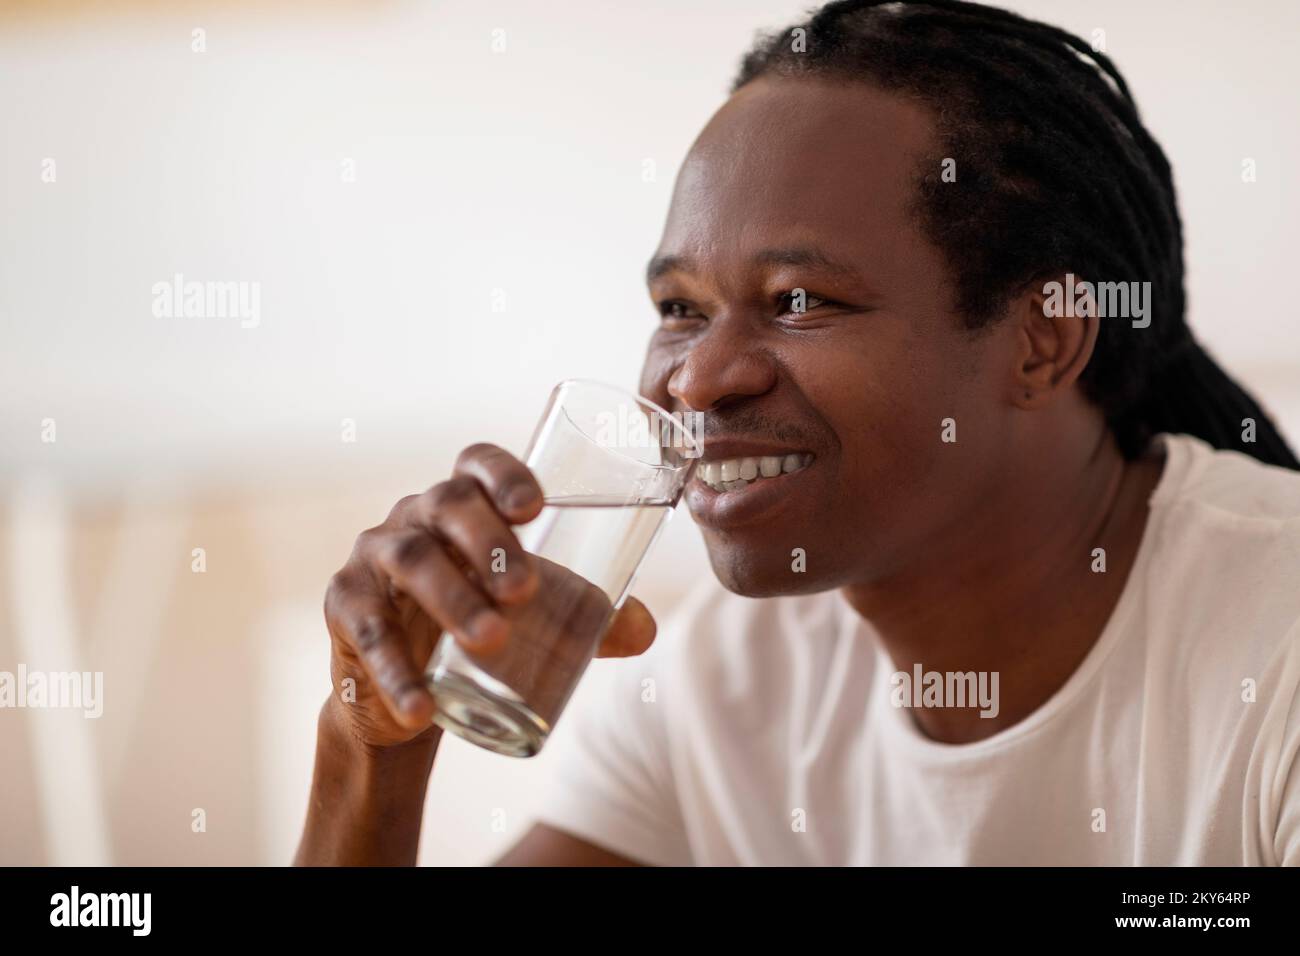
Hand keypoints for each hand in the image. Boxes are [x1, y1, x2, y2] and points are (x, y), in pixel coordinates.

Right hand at [322, 443, 656, 749]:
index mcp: (465, 503)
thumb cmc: (482, 621)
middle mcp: (416, 516)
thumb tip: (646, 628)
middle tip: (526, 592)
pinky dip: (396, 671)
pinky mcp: (344, 604)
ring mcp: (375, 555)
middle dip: (489, 542)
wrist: (411, 688)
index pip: (478, 464)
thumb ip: (591, 619)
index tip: (534, 508)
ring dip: (452, 599)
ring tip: (492, 640)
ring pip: (410, 560)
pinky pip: (367, 629)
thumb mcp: (538, 617)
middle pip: (448, 505)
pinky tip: (422, 706)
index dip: (504, 473)